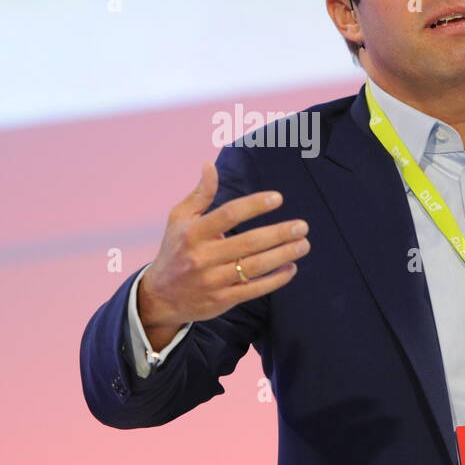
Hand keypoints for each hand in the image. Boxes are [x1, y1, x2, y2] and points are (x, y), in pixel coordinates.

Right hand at [137, 161, 309, 345]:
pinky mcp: (222, 300)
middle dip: (279, 233)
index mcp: (193, 233)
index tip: (278, 198)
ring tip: (303, 244)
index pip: (228, 214)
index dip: (255, 205)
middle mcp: (203, 257)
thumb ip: (199, 194)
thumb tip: (209, 164)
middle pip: (248, 243)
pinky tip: (291, 268)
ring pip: (255, 267)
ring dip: (283, 255)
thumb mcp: (179, 219)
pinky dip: (276, 279)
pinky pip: (254, 289)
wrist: (161, 296)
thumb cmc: (175, 249)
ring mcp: (213, 280)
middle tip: (302, 226)